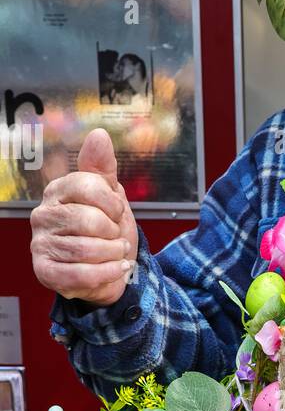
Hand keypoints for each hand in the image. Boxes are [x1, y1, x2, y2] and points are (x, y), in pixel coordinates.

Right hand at [31, 128, 138, 306]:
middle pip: (87, 219)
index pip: (86, 185)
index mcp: (58, 191)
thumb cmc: (106, 231)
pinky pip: (79, 274)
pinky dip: (107, 273)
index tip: (116, 211)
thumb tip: (98, 136)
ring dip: (113, 253)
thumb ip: (103, 168)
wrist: (110, 268)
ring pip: (85, 248)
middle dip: (112, 231)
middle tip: (115, 236)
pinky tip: (117, 268)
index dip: (111, 202)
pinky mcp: (44, 272)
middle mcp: (43, 215)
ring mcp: (40, 244)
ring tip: (117, 252)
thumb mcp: (111, 196)